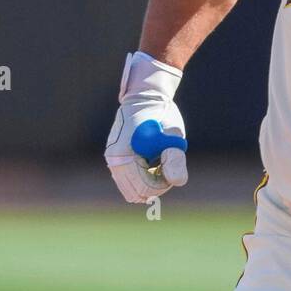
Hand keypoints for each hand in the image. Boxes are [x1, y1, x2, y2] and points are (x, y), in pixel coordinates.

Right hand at [104, 51, 188, 202]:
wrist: (145, 97)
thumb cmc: (161, 114)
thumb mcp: (173, 134)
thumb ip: (175, 159)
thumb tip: (178, 182)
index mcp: (123, 154)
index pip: (143, 188)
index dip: (163, 184)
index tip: (172, 166)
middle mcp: (113, 160)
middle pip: (135, 194)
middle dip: (156, 185)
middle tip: (168, 164)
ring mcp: (112, 161)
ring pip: (132, 190)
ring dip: (150, 182)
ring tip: (161, 161)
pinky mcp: (116, 160)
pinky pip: (129, 182)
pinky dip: (143, 178)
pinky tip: (153, 161)